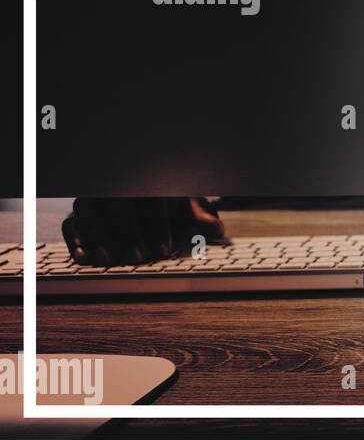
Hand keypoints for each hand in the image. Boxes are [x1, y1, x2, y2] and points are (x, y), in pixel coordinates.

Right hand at [61, 197, 227, 265]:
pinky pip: (71, 222)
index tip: (163, 248)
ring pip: (88, 209)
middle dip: (128, 232)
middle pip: (117, 204)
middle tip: (139, 257)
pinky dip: (75, 239)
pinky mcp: (80, 213)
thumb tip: (216, 228)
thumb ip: (200, 214)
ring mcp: (96, 197)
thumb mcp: (185, 205)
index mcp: (146, 181)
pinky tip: (85, 257)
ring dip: (98, 235)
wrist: (151, 191)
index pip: (150, 198)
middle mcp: (118, 186)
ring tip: (110, 258)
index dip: (157, 225)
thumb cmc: (169, 201)